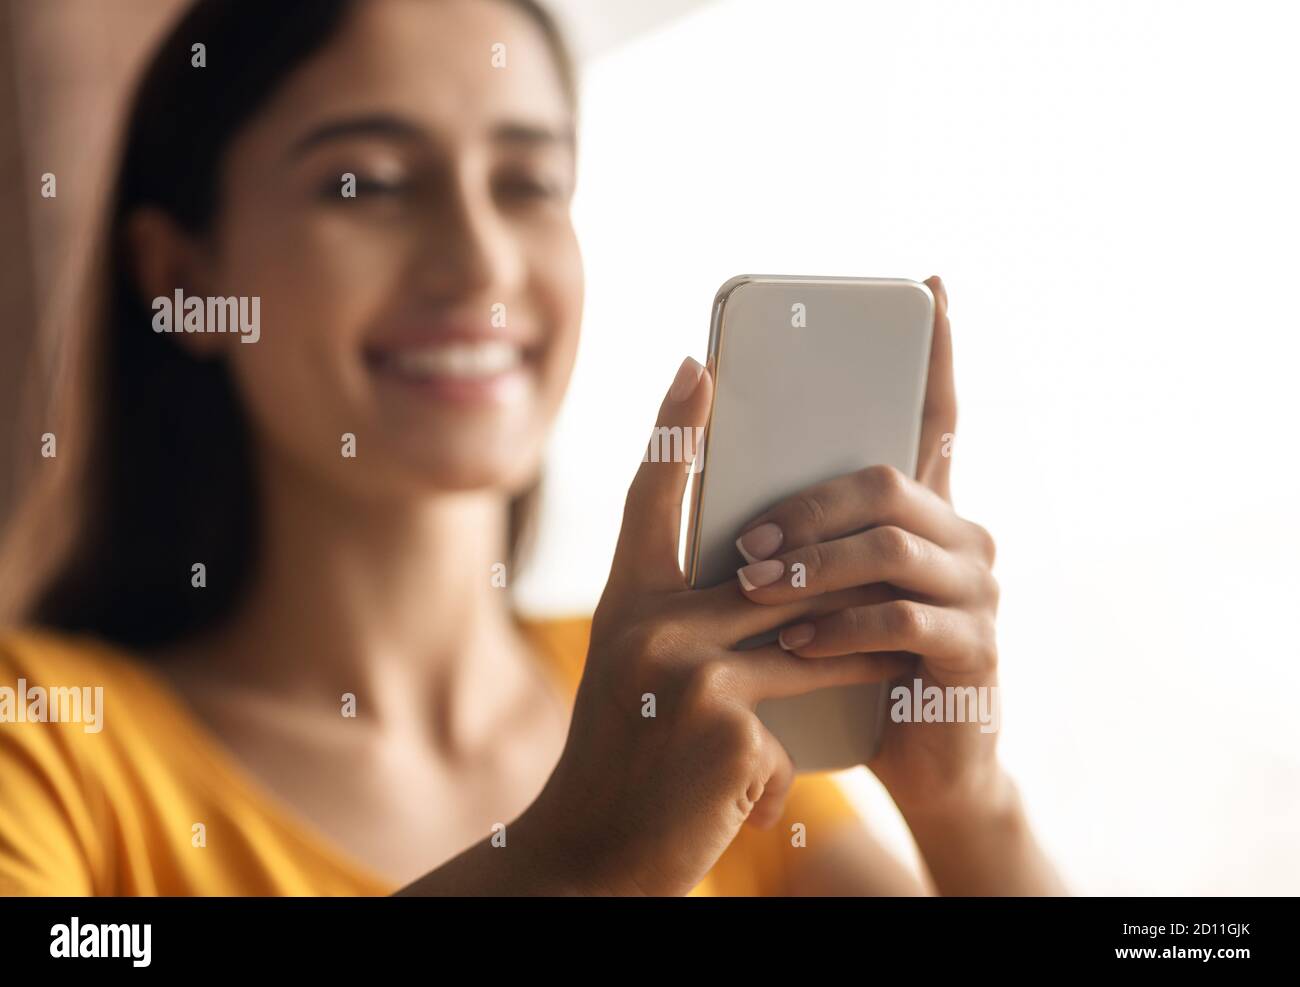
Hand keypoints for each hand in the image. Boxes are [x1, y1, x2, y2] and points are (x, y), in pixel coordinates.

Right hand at [525, 356, 909, 895]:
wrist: (590, 856)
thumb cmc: (623, 767)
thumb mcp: (641, 685)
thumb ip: (691, 631)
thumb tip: (769, 590)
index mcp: (624, 604)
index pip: (650, 496)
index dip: (674, 428)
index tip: (698, 367)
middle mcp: (647, 622)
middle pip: (768, 563)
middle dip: (835, 567)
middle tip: (893, 546)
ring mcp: (687, 668)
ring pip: (809, 637)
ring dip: (856, 656)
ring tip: (890, 663)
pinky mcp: (728, 721)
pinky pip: (803, 715)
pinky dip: (802, 752)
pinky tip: (765, 792)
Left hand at [730, 276, 1005, 814]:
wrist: (920, 769)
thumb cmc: (857, 672)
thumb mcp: (825, 596)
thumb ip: (801, 539)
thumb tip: (728, 484)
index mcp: (925, 513)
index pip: (938, 415)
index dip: (936, 350)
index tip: (932, 281)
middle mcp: (962, 537)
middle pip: (883, 480)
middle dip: (804, 503)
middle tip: (744, 542)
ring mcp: (976, 590)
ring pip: (892, 544)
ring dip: (812, 564)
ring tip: (754, 586)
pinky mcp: (976, 648)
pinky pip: (903, 619)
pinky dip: (843, 628)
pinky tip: (799, 643)